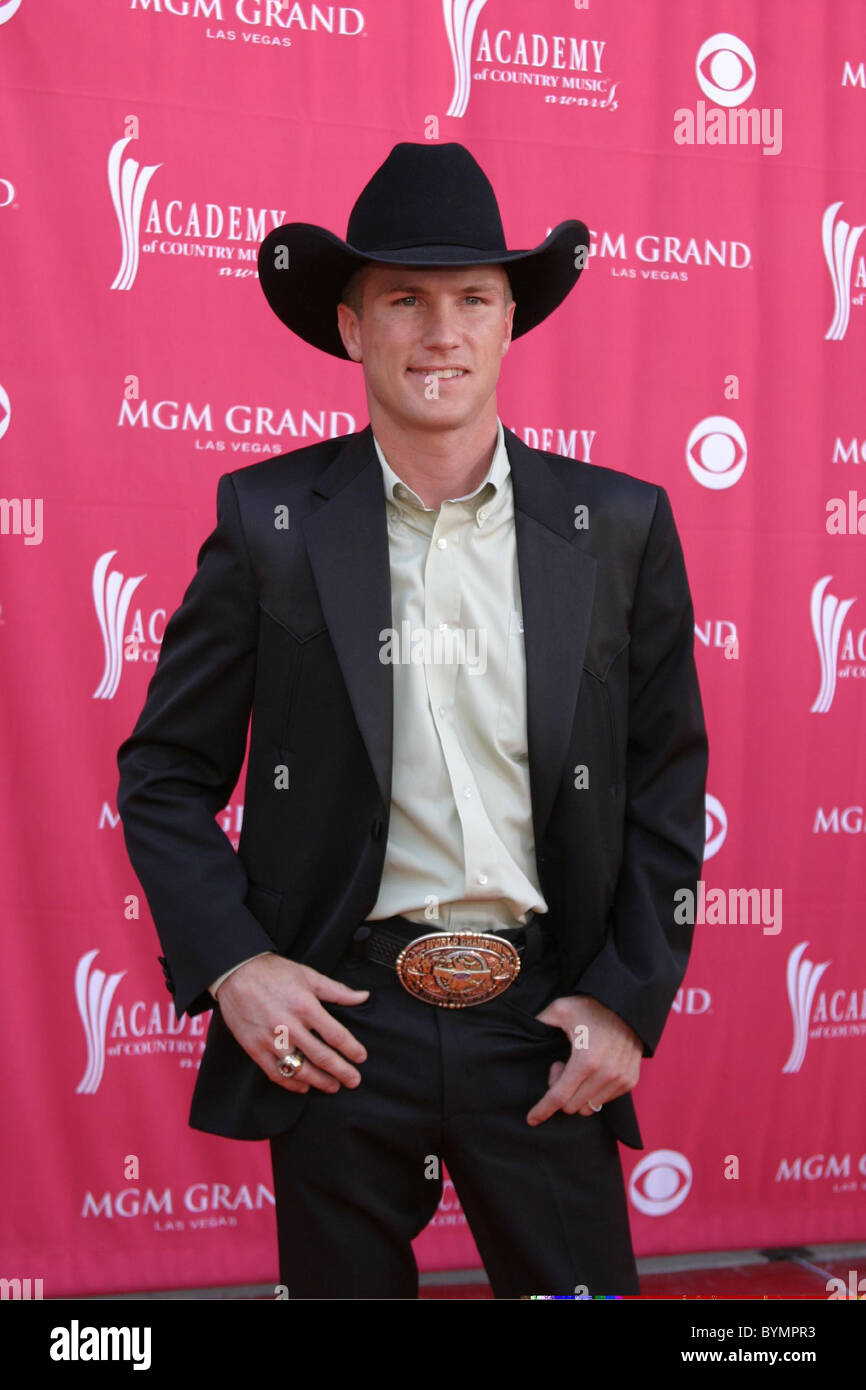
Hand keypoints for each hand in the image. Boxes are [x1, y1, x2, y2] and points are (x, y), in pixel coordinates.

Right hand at [216, 953, 368, 1094]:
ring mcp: (270, 1039)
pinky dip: (291, 1083)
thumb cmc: (273, 972)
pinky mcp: (254, 1048)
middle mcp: (289, 1026)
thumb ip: (337, 990)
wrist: (236, 973)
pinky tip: (303, 1086)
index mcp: (305, 1006)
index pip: (335, 1035)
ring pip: (299, 1069)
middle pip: (321, 1056)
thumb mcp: (308, 975)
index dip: (351, 1049)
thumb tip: (363, 996)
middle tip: (354, 1081)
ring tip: (333, 1087)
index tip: (361, 1057)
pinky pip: (275, 1073)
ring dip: (319, 1081)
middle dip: (341, 1072)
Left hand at [525, 993, 641, 1125]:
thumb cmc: (591, 1007)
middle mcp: (606, 1074)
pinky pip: (604, 1101)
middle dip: (560, 1091)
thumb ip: (540, 1022)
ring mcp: (620, 1080)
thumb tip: (524, 1031)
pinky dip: (593, 1092)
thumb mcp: (560, 1009)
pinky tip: (592, 1070)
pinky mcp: (629, 1081)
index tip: (532, 1119)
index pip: (558, 1097)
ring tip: (578, 1067)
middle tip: (561, 1067)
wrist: (627, 1005)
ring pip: (588, 1107)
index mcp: (586, 1061)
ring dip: (578, 1093)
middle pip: (571, 1106)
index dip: (542, 1110)